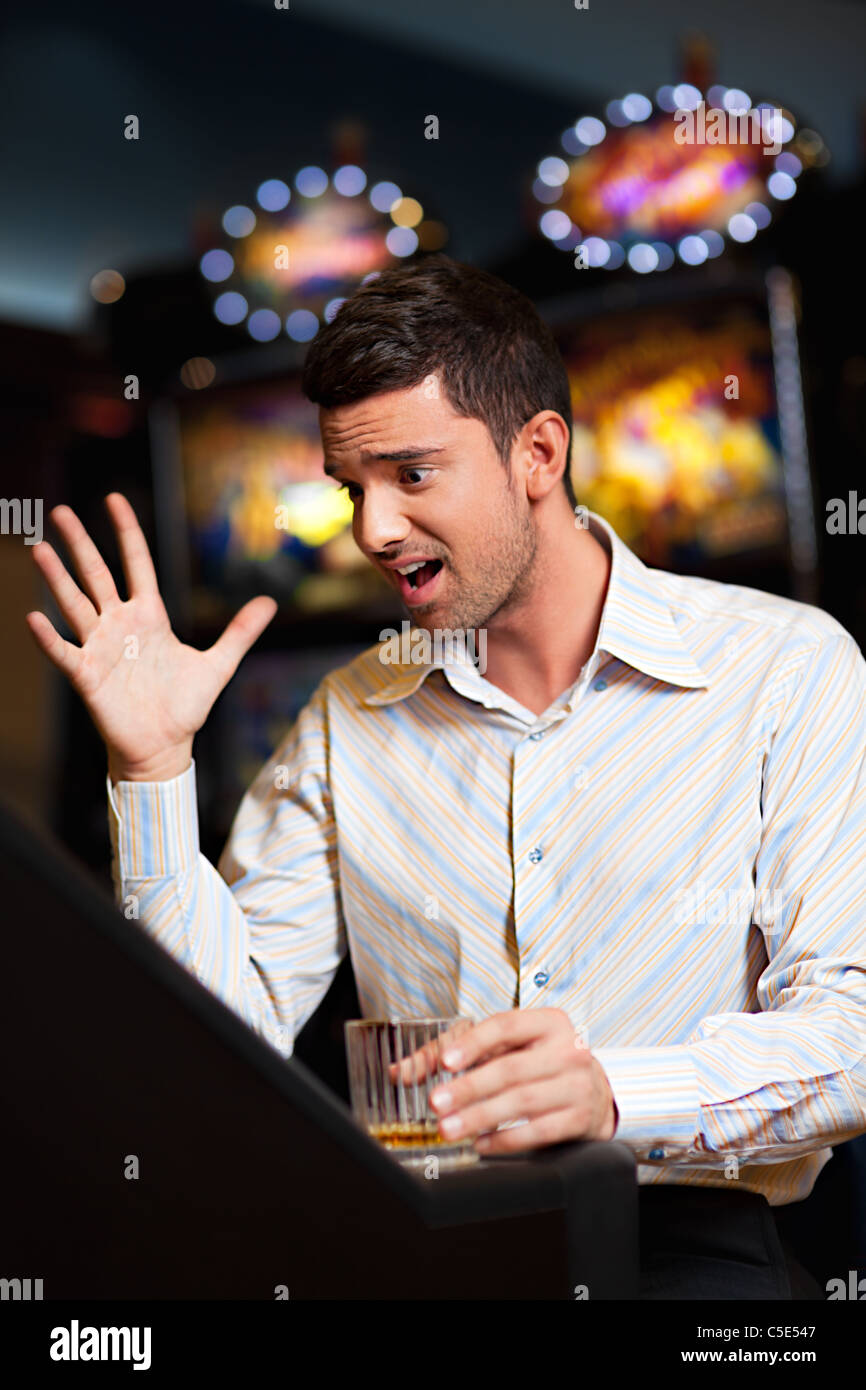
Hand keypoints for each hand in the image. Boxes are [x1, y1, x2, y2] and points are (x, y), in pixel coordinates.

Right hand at [25, 493, 276, 779]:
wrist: (165, 748)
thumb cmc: (185, 706)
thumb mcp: (219, 665)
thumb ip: (240, 632)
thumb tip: (270, 602)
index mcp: (150, 616)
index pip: (136, 564)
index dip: (127, 532)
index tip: (113, 500)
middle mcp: (120, 625)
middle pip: (97, 575)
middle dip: (80, 544)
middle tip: (61, 512)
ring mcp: (101, 647)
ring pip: (75, 604)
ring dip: (57, 579)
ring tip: (40, 550)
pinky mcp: (87, 676)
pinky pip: (64, 652)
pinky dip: (49, 637)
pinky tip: (34, 617)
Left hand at [395, 1008, 617, 1154]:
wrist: (594, 1090)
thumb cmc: (539, 1061)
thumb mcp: (503, 1047)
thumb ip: (450, 1053)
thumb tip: (400, 1072)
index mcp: (548, 1022)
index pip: (506, 1026)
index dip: (474, 1043)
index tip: (446, 1062)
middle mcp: (568, 1050)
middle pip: (511, 1068)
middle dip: (470, 1088)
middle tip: (437, 1103)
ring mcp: (577, 1085)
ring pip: (523, 1101)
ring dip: (481, 1116)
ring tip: (450, 1127)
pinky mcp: (579, 1118)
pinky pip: (538, 1131)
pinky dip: (505, 1140)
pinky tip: (480, 1143)